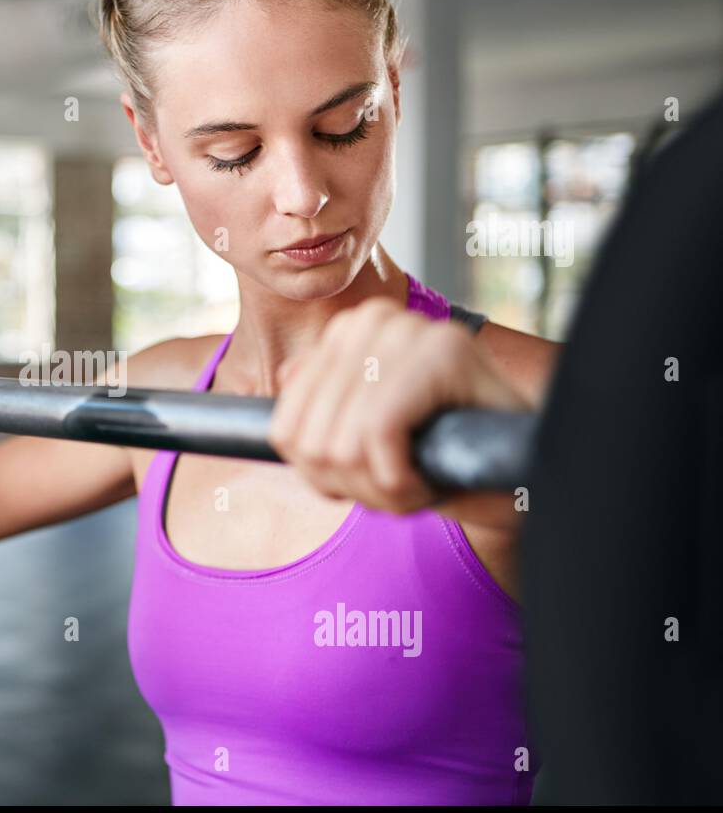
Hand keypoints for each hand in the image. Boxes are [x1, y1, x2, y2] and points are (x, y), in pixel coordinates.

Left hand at [268, 297, 530, 516]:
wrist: (528, 469)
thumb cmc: (445, 450)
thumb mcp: (371, 431)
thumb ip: (325, 406)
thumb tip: (284, 378)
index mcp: (350, 331)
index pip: (287, 424)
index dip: (322, 477)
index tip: (369, 482)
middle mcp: (373, 320)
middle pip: (310, 441)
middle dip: (353, 488)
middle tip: (402, 491)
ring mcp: (409, 331)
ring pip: (340, 446)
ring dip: (380, 492)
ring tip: (419, 485)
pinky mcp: (441, 354)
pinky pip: (376, 438)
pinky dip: (400, 483)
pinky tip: (430, 485)